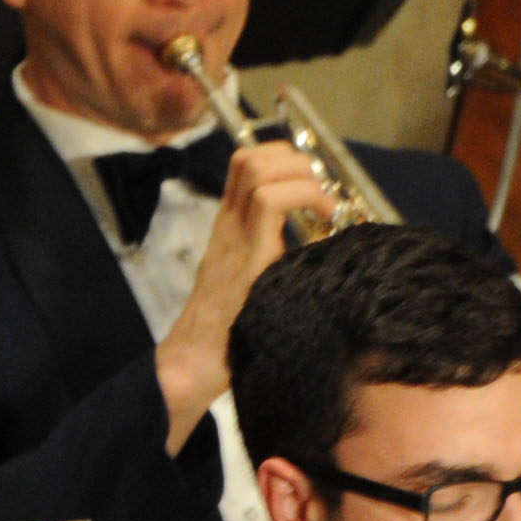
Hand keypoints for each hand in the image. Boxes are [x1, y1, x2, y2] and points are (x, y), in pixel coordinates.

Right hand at [154, 138, 336, 441]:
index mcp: (228, 229)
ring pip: (259, 171)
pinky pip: (271, 202)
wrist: (195, 363)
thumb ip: (271, 264)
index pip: (243, 166)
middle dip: (294, 159)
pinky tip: (326, 224)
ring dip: (303, 176)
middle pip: (249, 158)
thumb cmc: (227, 334)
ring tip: (324, 205)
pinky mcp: (249, 255)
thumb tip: (321, 256)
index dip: (280, 157)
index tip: (310, 181)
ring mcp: (236, 238)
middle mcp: (228, 226)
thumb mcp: (250, 285)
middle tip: (321, 190)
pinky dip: (306, 198)